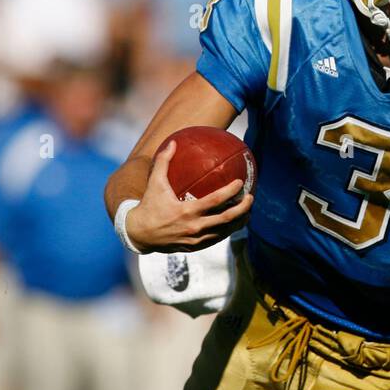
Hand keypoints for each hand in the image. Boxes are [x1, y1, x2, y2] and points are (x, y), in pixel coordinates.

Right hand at [125, 140, 253, 252]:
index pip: (216, 200)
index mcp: (187, 211)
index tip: (240, 182)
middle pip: (227, 218)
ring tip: (248, 211)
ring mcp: (196, 239)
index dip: (230, 191)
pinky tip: (234, 223)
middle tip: (251, 197)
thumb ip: (163, 162)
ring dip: (239, 221)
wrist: (139, 234)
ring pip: (224, 231)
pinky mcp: (195, 247)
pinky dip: (227, 231)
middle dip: (243, 208)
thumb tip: (173, 142)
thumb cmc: (149, 206)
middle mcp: (194, 227)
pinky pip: (216, 239)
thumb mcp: (154, 183)